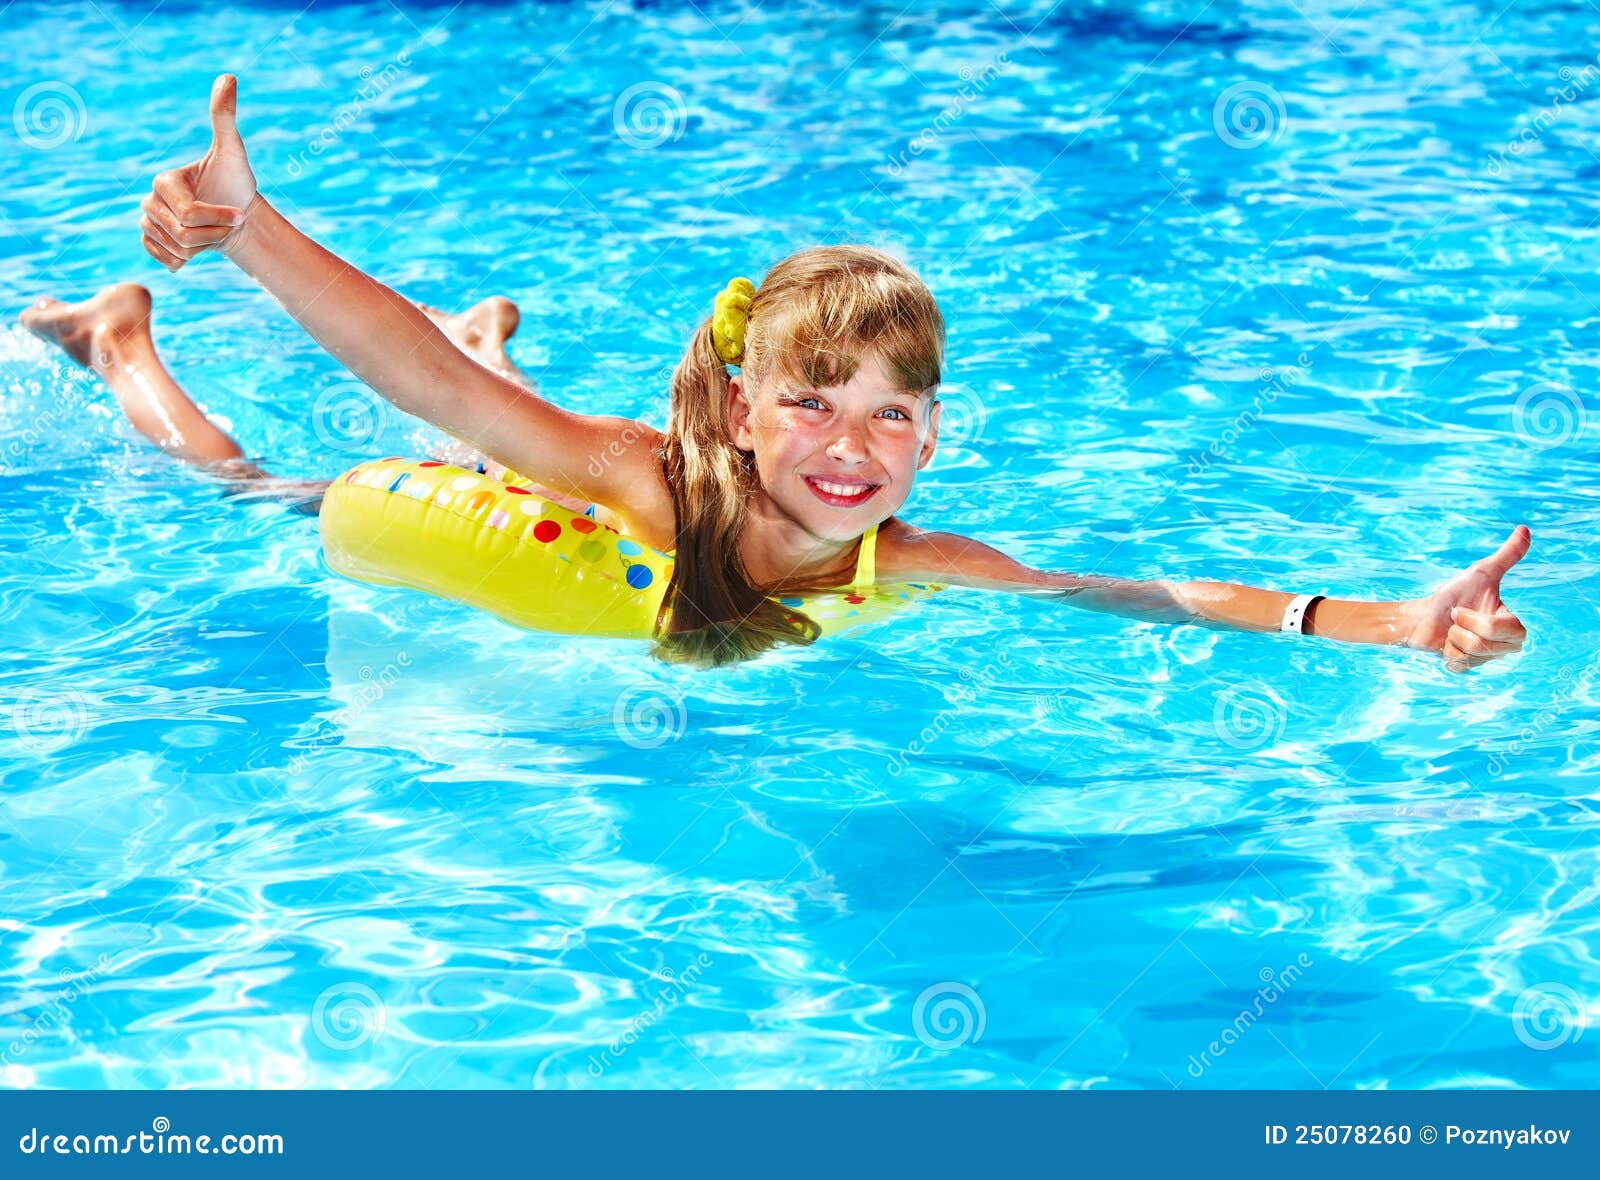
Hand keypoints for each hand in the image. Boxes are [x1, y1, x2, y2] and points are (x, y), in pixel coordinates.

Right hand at [140, 74, 256, 270]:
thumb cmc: (236, 184)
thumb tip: (229, 76)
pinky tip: (199, 245)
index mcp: (163, 181)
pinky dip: (189, 259)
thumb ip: (225, 117)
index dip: (218, 218)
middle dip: (213, 233)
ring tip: (213, 232)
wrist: (236, 217)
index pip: (188, 213)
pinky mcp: (152, 245)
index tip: (238, 214)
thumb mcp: (233, 152)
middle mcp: (149, 201)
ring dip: (205, 246)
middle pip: (182, 233)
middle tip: (227, 224)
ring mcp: (148, 225)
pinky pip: (168, 261)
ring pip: (177, 250)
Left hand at [1404, 524, 1530, 672]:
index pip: (1513, 631)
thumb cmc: (1453, 594)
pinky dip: (1446, 653)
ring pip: (1473, 654)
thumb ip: (1507, 556)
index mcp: (1511, 624)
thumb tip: (1525, 529)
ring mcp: (1484, 659)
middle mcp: (1503, 644)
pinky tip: (1445, 646)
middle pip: (1489, 644)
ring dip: (1453, 639)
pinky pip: (1459, 665)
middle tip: (1456, 619)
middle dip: (1465, 628)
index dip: (1484, 621)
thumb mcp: (1481, 573)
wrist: (1422, 615)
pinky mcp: (1464, 668)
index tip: (1465, 610)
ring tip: (1451, 631)